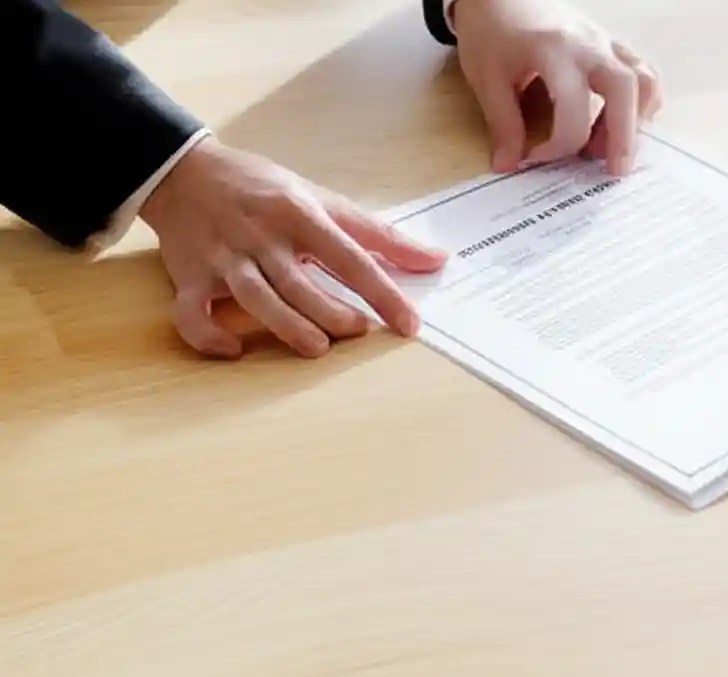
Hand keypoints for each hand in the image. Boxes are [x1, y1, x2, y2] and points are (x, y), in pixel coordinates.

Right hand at [141, 137, 446, 358]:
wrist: (185, 170)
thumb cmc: (266, 189)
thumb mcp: (324, 201)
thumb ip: (380, 236)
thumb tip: (437, 260)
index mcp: (300, 214)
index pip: (350, 257)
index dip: (382, 292)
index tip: (410, 323)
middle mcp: (262, 236)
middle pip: (299, 280)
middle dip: (330, 310)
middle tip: (360, 331)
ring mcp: (224, 257)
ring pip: (253, 296)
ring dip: (285, 324)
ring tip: (316, 347)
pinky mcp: (189, 276)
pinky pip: (191, 312)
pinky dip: (207, 334)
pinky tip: (233, 350)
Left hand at [452, 0, 662, 174]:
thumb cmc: (491, 30)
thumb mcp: (487, 77)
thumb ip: (503, 123)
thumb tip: (508, 164)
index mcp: (554, 52)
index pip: (574, 111)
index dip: (559, 146)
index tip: (537, 158)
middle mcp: (589, 45)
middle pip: (626, 91)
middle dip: (623, 136)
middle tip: (613, 170)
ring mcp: (605, 42)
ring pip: (643, 80)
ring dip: (636, 118)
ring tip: (612, 145)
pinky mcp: (610, 43)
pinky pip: (642, 71)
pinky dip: (641, 99)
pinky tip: (621, 119)